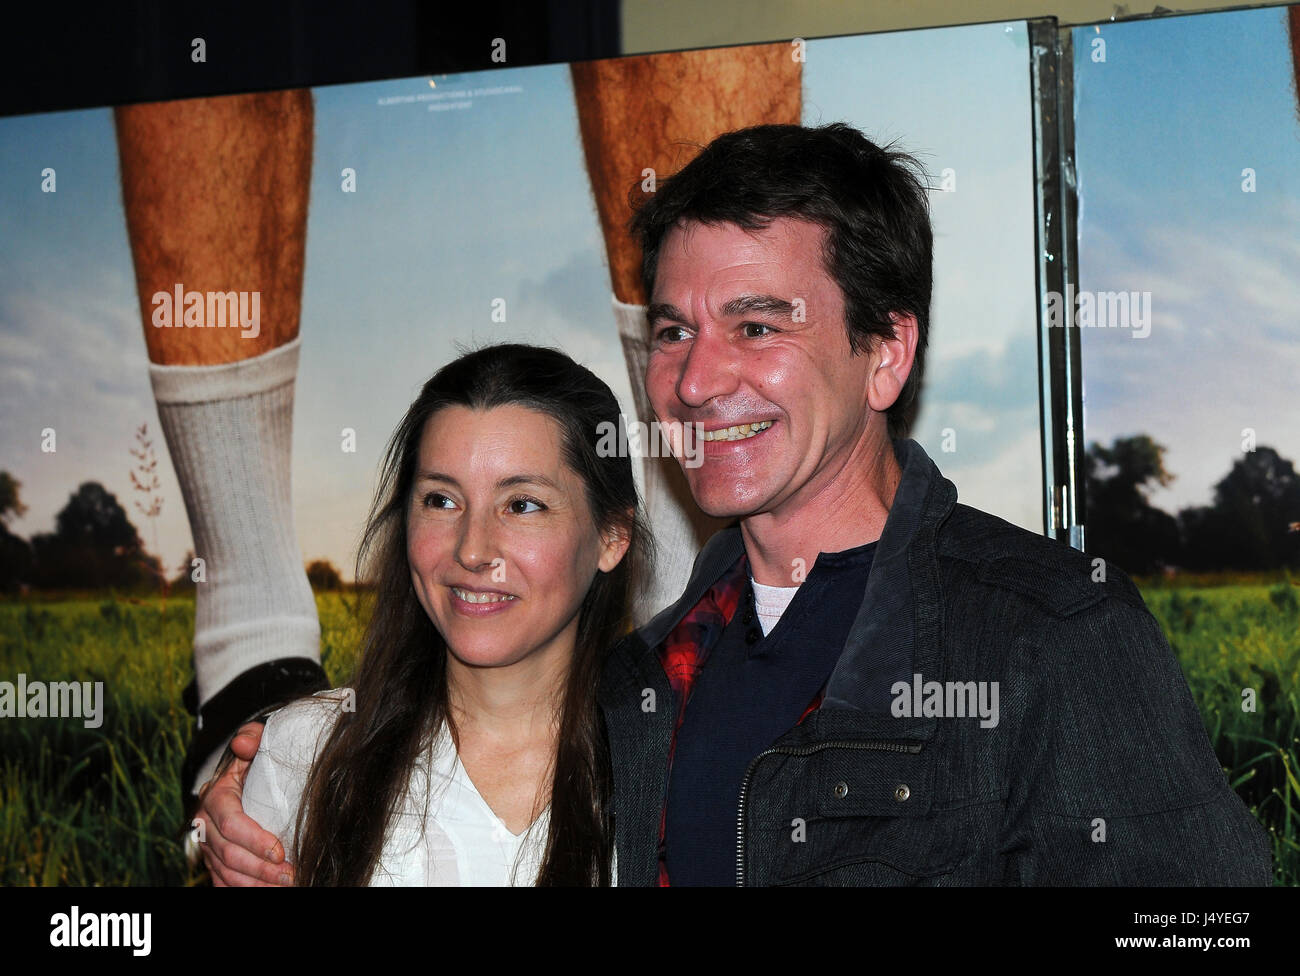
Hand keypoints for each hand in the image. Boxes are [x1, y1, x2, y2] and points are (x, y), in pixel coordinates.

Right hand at [194, 722, 294, 885]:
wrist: (240, 775)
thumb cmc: (252, 761)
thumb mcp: (254, 744)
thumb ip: (253, 738)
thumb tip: (245, 743)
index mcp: (215, 797)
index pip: (231, 824)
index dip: (255, 841)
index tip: (281, 851)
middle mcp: (206, 824)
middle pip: (228, 854)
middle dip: (260, 869)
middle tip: (290, 874)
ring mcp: (208, 845)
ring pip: (225, 872)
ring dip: (255, 883)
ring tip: (284, 884)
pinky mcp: (214, 860)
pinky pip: (222, 882)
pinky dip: (244, 889)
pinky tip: (268, 890)